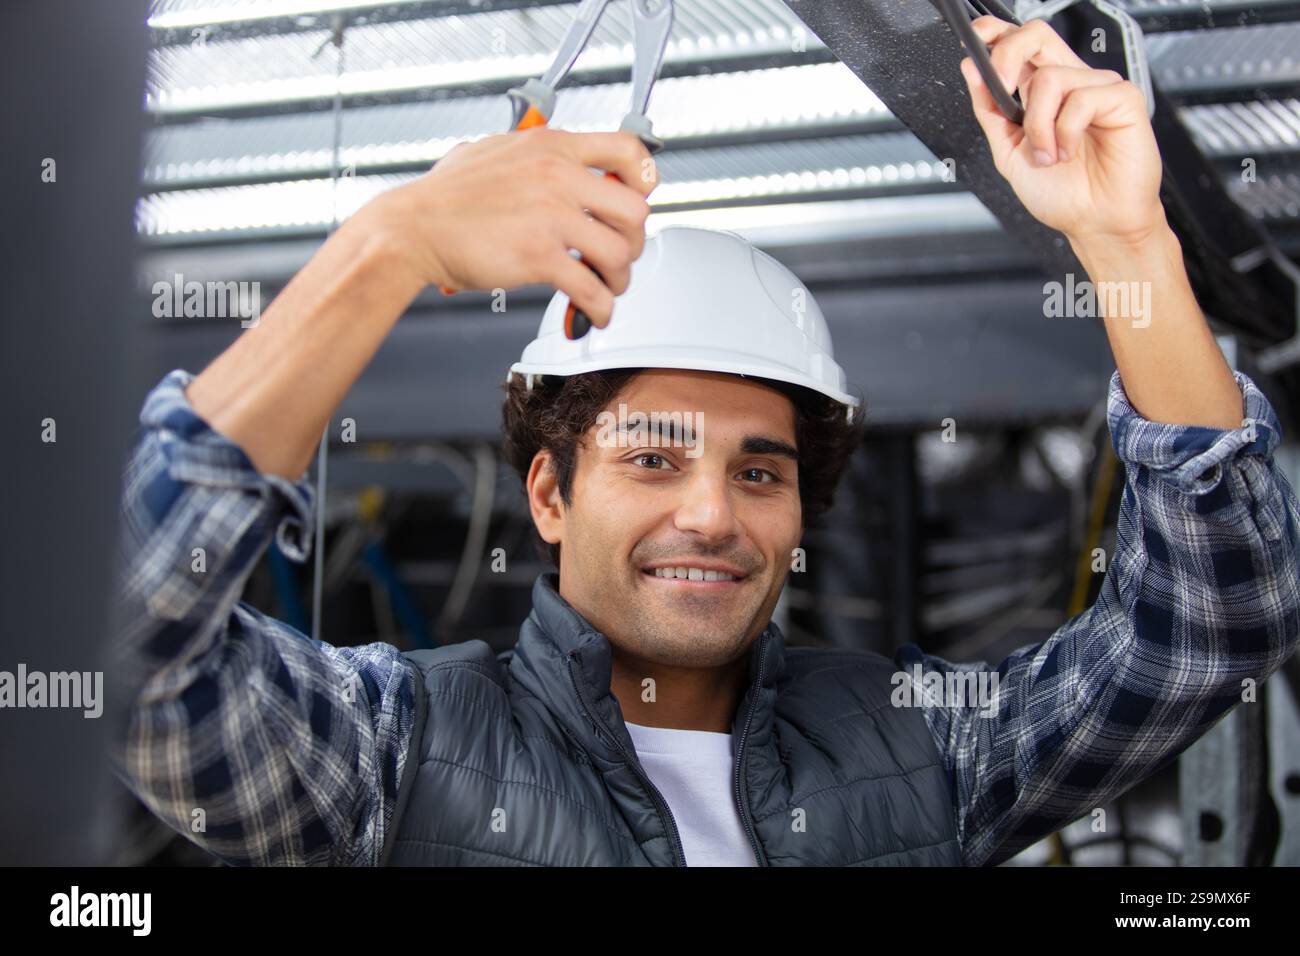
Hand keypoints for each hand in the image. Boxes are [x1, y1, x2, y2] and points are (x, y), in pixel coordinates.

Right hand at [366, 127, 656, 326]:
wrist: (412, 228)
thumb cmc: (445, 196)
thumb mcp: (495, 150)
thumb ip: (534, 153)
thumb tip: (558, 159)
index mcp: (552, 147)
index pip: (629, 151)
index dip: (644, 180)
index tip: (638, 200)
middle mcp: (558, 177)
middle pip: (635, 210)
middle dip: (633, 240)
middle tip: (618, 254)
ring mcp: (551, 217)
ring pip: (619, 253)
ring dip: (619, 278)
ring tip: (606, 286)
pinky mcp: (539, 257)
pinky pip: (592, 289)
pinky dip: (601, 309)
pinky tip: (594, 314)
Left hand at [958, 16, 1165, 247]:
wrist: (1094, 223)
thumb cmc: (1062, 193)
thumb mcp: (1009, 152)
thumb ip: (990, 111)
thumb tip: (971, 69)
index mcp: (1043, 92)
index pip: (1020, 43)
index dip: (996, 33)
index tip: (975, 42)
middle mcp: (1071, 83)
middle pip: (1037, 35)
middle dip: (1008, 57)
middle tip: (1001, 94)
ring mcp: (1097, 87)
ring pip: (1050, 78)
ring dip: (1038, 126)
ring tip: (1049, 156)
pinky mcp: (1123, 98)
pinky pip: (1080, 99)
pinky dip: (1065, 133)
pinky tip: (1071, 151)